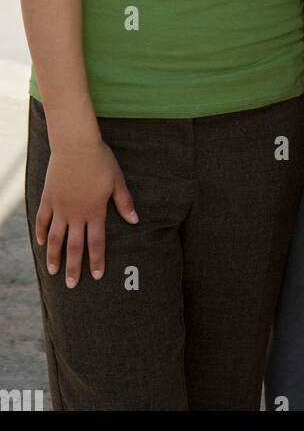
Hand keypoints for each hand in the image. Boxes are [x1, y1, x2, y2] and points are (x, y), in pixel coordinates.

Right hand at [35, 141, 137, 286]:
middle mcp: (76, 214)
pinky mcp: (48, 198)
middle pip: (74, 246)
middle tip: (71, 285)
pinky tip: (41, 243)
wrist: (76, 145)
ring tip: (53, 271)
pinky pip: (43, 220)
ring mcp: (60, 208)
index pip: (96, 243)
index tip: (96, 276)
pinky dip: (41, 232)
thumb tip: (135, 220)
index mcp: (95, 211)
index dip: (96, 261)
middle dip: (74, 267)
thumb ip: (124, 202)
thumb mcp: (117, 181)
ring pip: (55, 238)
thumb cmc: (100, 160)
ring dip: (54, 256)